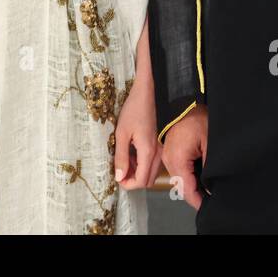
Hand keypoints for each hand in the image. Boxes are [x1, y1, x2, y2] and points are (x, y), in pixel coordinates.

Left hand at [114, 67, 160, 190]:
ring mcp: (161, 149)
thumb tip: (119, 177)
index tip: (116, 178)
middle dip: (133, 180)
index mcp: (148, 152)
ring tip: (124, 161)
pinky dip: (142, 164)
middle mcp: (158, 154)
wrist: (148, 92)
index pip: (142, 181)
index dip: (128, 184)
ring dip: (138, 172)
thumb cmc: (133, 109)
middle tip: (119, 171)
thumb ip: (121, 157)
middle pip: (148, 180)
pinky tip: (131, 153)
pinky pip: (153, 162)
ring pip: (151, 172)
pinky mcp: (160, 144)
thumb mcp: (122, 133)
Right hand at [161, 106, 207, 209]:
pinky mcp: (167, 151)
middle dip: (195, 195)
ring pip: (178, 179)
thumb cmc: (196, 116)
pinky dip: (186, 175)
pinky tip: (198, 175)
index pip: (186, 189)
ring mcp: (165, 155)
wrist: (183, 100)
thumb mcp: (208, 143)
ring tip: (207, 188)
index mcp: (176, 159)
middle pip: (181, 186)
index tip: (209, 206)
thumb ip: (208, 167)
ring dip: (191, 185)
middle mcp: (167, 160)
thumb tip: (210, 186)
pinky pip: (176, 169)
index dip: (198, 201)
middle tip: (211, 198)